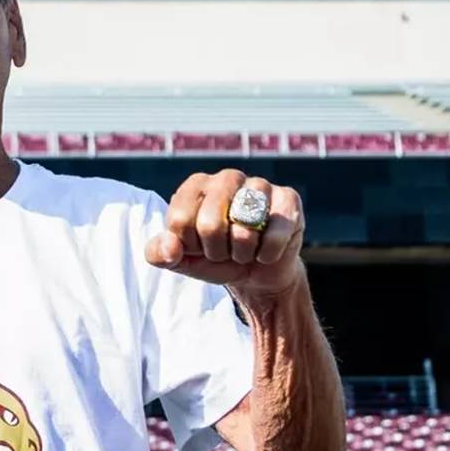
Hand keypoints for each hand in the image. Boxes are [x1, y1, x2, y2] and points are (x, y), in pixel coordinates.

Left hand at [146, 169, 306, 299]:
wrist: (257, 273)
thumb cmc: (215, 258)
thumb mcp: (182, 260)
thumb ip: (161, 253)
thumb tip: (169, 248)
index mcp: (196, 185)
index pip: (180, 220)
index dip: (189, 245)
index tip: (198, 246)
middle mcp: (227, 177)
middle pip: (210, 225)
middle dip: (216, 251)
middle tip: (224, 252)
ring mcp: (260, 185)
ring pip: (243, 231)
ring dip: (242, 254)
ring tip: (245, 250)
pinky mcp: (288, 199)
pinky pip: (275, 233)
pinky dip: (268, 253)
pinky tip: (266, 251)